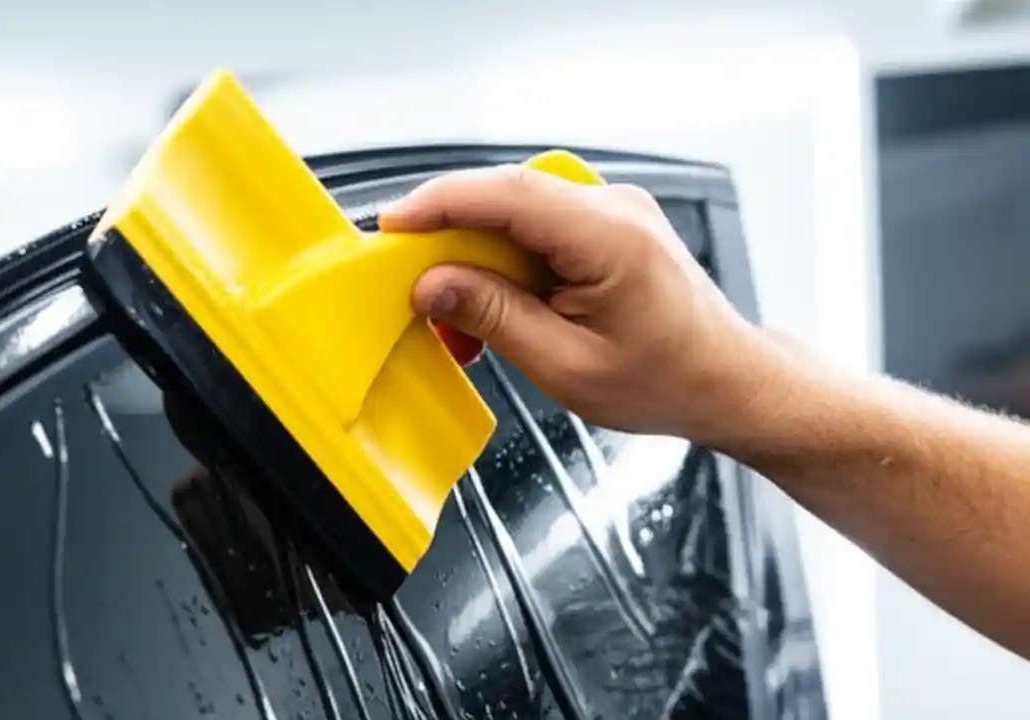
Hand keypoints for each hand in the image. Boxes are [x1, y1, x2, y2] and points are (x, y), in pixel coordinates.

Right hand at [379, 164, 786, 445]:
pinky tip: (493, 308)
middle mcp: (615, 208)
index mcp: (612, 237)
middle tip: (414, 287)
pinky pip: (536, 228)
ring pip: (515, 214)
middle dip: (450, 239)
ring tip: (460, 319)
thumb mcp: (567, 365)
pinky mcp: (605, 225)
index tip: (394, 225)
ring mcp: (613, 211)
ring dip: (476, 258)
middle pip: (506, 198)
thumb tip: (433, 285)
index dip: (442, 202)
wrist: (726, 380)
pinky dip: (503, 263)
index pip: (509, 193)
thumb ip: (495, 318)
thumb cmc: (667, 379)